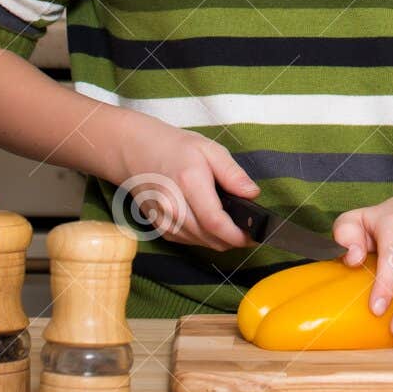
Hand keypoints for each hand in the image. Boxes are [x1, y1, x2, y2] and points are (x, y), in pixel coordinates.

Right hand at [97, 106, 259, 251]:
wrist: (137, 152)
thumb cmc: (176, 148)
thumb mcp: (210, 150)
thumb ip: (233, 173)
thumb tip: (253, 194)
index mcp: (188, 182)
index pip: (215, 221)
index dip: (237, 234)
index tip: (254, 235)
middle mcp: (172, 206)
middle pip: (209, 237)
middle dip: (233, 239)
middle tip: (249, 230)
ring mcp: (163, 220)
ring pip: (200, 243)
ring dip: (219, 240)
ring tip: (233, 225)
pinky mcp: (159, 228)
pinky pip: (188, 242)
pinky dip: (204, 237)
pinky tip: (210, 224)